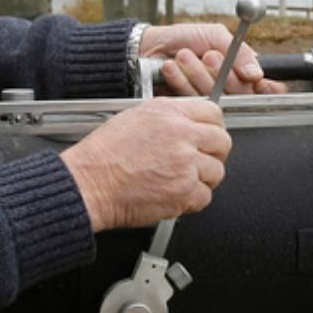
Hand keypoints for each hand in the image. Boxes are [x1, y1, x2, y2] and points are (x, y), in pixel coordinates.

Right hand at [60, 98, 230, 231]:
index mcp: (169, 113)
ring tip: (182, 180)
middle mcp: (181, 136)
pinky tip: (175, 195)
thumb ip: (167, 118)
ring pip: (217, 171)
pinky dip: (192, 200)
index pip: (213, 113)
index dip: (213, 127)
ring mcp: (185, 164)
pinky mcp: (183, 192)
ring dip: (203, 179)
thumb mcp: (134, 117)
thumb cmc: (103, 155)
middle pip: (222, 142)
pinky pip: (205, 197)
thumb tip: (188, 123)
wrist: (89, 184)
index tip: (209, 137)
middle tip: (202, 161)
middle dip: (215, 153)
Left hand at [140, 24, 287, 96]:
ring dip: (199, 73)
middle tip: (209, 56)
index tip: (256, 79)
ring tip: (185, 56)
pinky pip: (194, 100)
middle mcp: (228, 86)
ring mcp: (210, 98)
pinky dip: (182, 81)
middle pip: (241, 93)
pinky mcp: (191, 107)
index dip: (265, 86)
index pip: (264, 85)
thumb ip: (239, 51)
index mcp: (240, 68)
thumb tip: (257, 73)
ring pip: (217, 96)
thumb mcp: (215, 35)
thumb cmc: (184, 37)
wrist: (150, 47)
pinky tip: (172, 68)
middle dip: (223, 73)